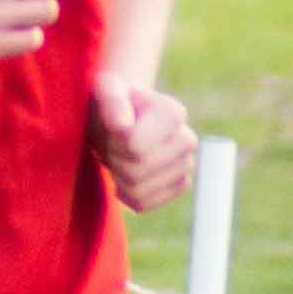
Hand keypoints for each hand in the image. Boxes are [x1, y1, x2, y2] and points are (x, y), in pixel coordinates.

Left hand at [92, 76, 194, 209]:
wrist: (122, 117)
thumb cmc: (112, 100)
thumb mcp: (105, 89)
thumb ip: (111, 102)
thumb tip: (122, 126)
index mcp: (173, 113)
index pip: (135, 146)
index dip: (113, 141)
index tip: (112, 126)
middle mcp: (187, 140)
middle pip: (136, 170)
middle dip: (113, 158)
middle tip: (111, 142)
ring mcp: (185, 166)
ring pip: (138, 191)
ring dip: (117, 176)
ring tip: (118, 156)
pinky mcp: (177, 187)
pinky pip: (144, 204)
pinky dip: (125, 194)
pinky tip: (123, 177)